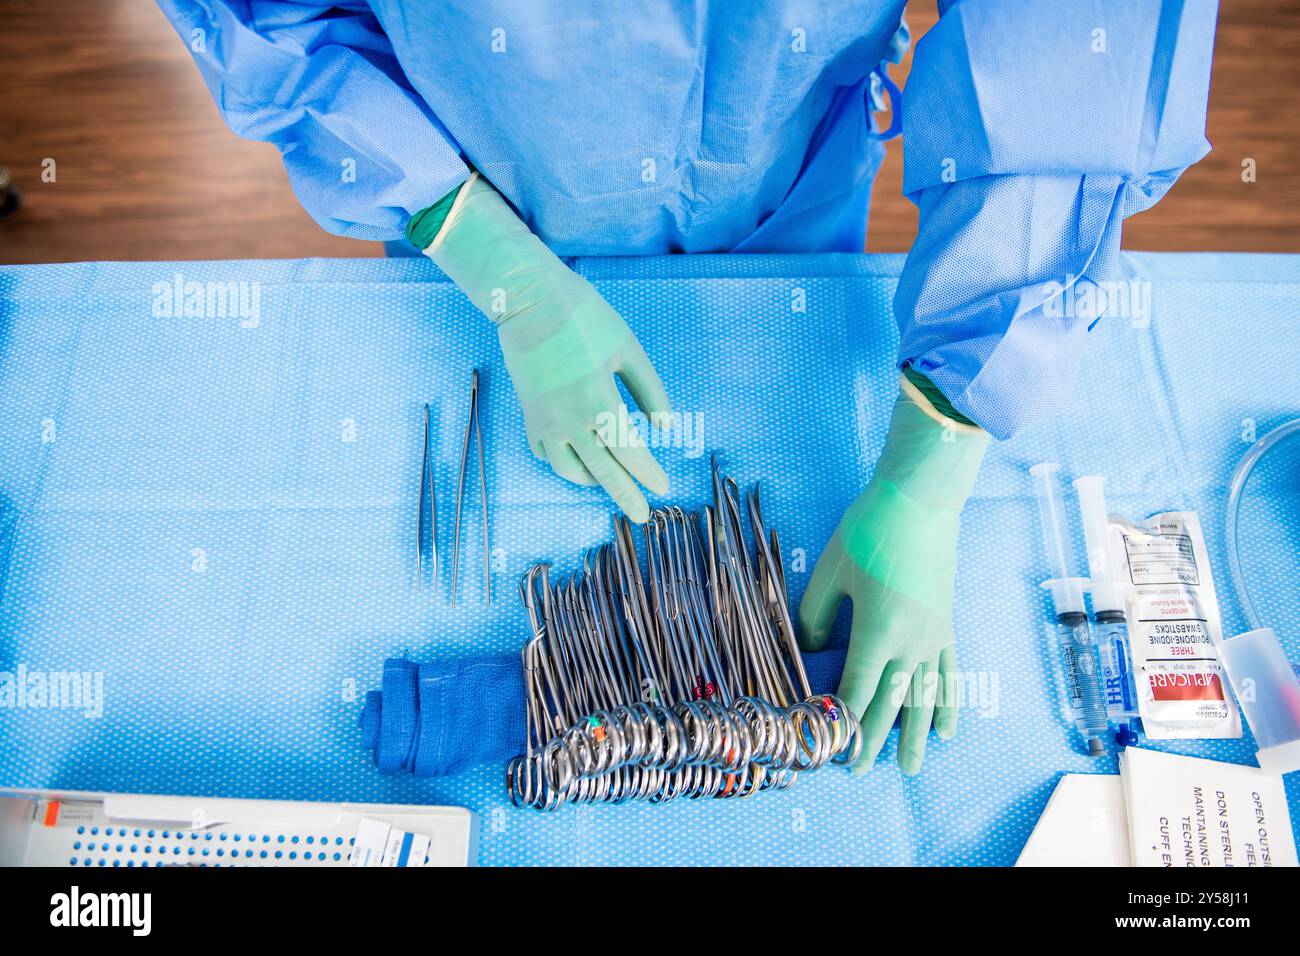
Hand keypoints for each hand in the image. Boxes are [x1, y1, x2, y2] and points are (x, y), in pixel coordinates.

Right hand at [425, 174, 669, 521]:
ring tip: (610, 482)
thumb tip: (665, 428)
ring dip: (592, 480)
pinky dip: (563, 461)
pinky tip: (576, 460)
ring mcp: (545, 420)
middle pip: (603, 472)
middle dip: (626, 497)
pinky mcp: (529, 413)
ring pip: (569, 469)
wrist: (527, 299)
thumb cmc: (585, 317)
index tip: (663, 487)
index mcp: (599, 403)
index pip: (631, 453)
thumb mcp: (628, 349)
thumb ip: (649, 391)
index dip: (648, 474)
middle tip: (643, 517)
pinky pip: (546, 452)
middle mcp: (570, 420)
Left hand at [798, 386, 987, 773]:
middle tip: (858, 774)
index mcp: (877, 633)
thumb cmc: (870, 532)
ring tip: (911, 769)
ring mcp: (933, 636)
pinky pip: (950, 674)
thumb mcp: (830, 572)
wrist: (922, 501)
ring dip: (916, 735)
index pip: (857, 692)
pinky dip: (948, 703)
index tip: (828, 750)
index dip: (842, 724)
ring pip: (925, 698)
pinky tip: (948, 728)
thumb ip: (816, 616)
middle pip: (891, 704)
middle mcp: (910, 644)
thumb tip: (809, 651)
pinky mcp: (946, 624)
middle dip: (873, 741)